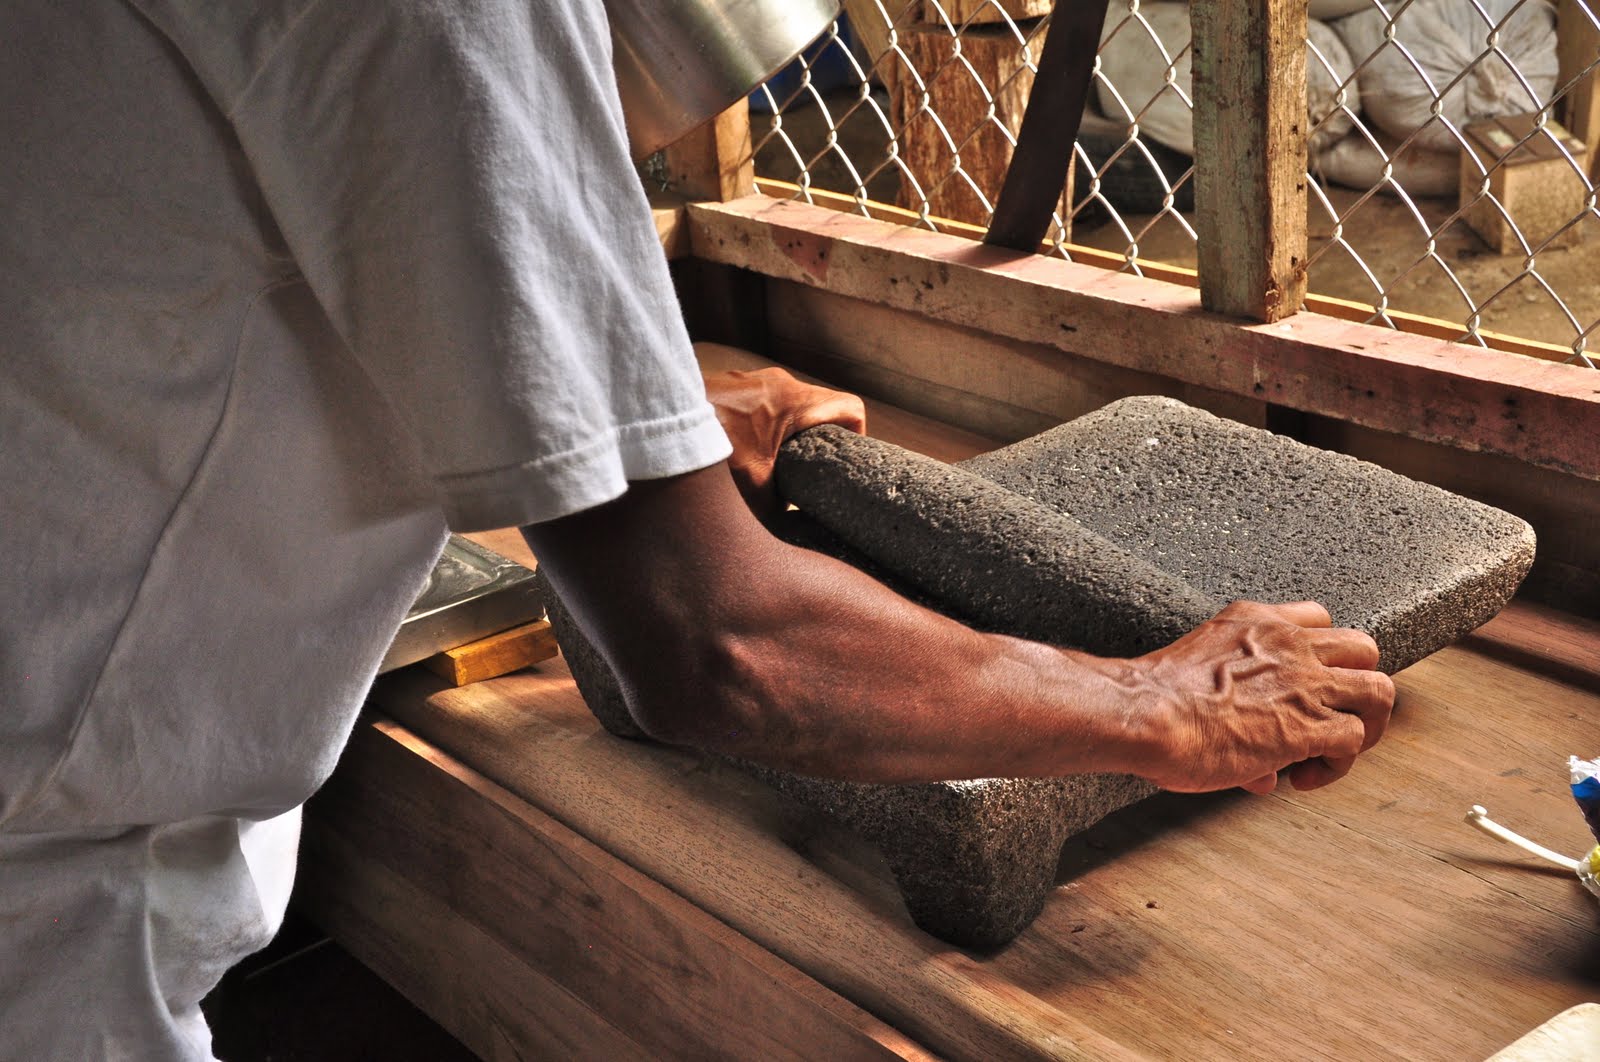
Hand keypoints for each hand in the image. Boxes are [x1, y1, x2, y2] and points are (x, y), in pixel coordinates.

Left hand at [704, 367, 865, 519]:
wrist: (660, 417)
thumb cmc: (709, 447)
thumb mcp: (752, 488)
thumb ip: (780, 511)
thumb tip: (796, 533)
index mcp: (794, 401)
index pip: (850, 408)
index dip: (857, 434)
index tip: (845, 460)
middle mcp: (778, 383)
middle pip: (820, 408)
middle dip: (820, 439)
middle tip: (811, 469)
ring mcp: (753, 380)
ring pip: (789, 405)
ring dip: (789, 433)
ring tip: (776, 464)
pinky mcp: (731, 386)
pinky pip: (761, 403)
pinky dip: (763, 426)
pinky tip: (744, 451)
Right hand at [1130, 600, 1393, 794]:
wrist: (1143, 714)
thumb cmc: (1151, 700)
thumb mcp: (1198, 680)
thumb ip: (1238, 710)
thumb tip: (1263, 771)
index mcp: (1255, 622)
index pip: (1318, 619)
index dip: (1321, 658)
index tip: (1302, 689)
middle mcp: (1289, 644)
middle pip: (1363, 650)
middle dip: (1355, 688)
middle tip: (1329, 721)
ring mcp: (1305, 683)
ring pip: (1378, 692)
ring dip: (1365, 727)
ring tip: (1332, 754)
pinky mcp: (1310, 725)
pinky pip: (1354, 740)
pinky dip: (1337, 765)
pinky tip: (1303, 780)